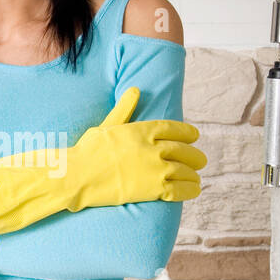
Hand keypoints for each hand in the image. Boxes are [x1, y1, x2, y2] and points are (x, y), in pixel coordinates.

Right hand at [62, 85, 205, 207]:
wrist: (79, 175)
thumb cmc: (88, 150)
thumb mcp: (107, 124)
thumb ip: (124, 108)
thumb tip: (135, 89)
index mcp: (143, 130)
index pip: (175, 129)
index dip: (188, 133)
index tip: (195, 136)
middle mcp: (153, 147)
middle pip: (184, 151)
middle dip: (195, 156)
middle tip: (201, 160)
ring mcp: (155, 169)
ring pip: (185, 171)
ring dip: (193, 175)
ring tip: (197, 178)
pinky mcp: (153, 189)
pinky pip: (180, 189)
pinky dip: (190, 190)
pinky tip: (194, 190)